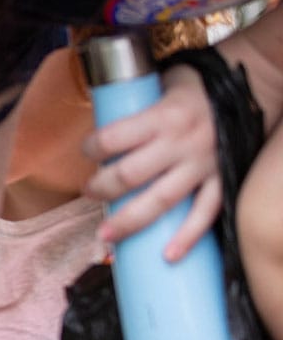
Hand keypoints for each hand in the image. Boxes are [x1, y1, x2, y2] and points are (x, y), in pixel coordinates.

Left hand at [82, 64, 220, 260]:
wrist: (253, 86)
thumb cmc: (199, 87)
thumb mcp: (165, 83)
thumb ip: (137, 104)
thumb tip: (102, 116)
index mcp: (163, 116)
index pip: (113, 138)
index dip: (92, 148)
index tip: (87, 152)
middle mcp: (181, 143)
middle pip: (130, 175)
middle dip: (102, 188)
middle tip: (90, 192)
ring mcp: (203, 165)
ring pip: (161, 200)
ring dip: (129, 221)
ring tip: (106, 235)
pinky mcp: (222, 180)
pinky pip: (205, 213)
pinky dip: (188, 237)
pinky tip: (168, 256)